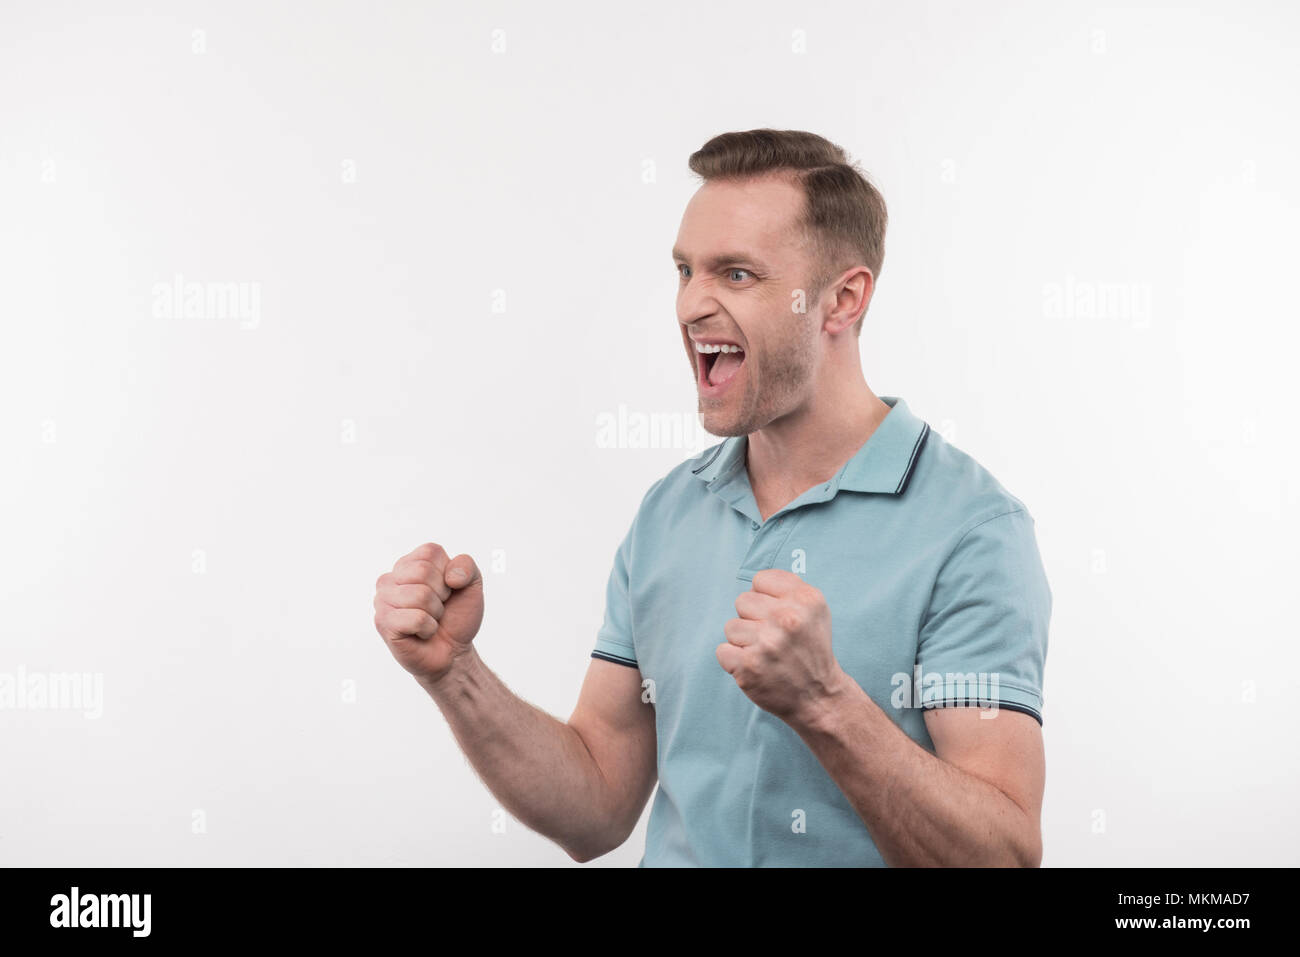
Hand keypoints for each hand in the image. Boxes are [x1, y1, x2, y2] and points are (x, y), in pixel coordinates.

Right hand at [374, 542, 483, 684]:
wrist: (453, 651)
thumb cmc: (457, 616)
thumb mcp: (472, 585)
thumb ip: (467, 566)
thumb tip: (451, 576)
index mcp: (409, 563)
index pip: (430, 552)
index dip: (448, 573)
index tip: (447, 589)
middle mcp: (390, 579)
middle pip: (422, 572)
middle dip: (441, 594)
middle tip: (438, 608)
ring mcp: (383, 601)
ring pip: (419, 595)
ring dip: (435, 613)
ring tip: (430, 620)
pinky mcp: (383, 623)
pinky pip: (416, 618)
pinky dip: (428, 628)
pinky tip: (422, 633)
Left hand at [716, 568, 846, 725]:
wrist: (819, 697)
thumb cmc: (812, 650)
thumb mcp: (816, 610)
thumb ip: (789, 588)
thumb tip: (756, 582)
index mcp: (806, 599)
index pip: (760, 580)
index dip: (765, 598)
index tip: (777, 616)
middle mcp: (787, 618)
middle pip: (742, 601)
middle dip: (753, 619)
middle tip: (773, 639)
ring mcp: (767, 643)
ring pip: (731, 626)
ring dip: (744, 642)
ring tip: (765, 654)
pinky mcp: (748, 666)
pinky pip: (722, 651)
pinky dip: (734, 661)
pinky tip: (755, 667)